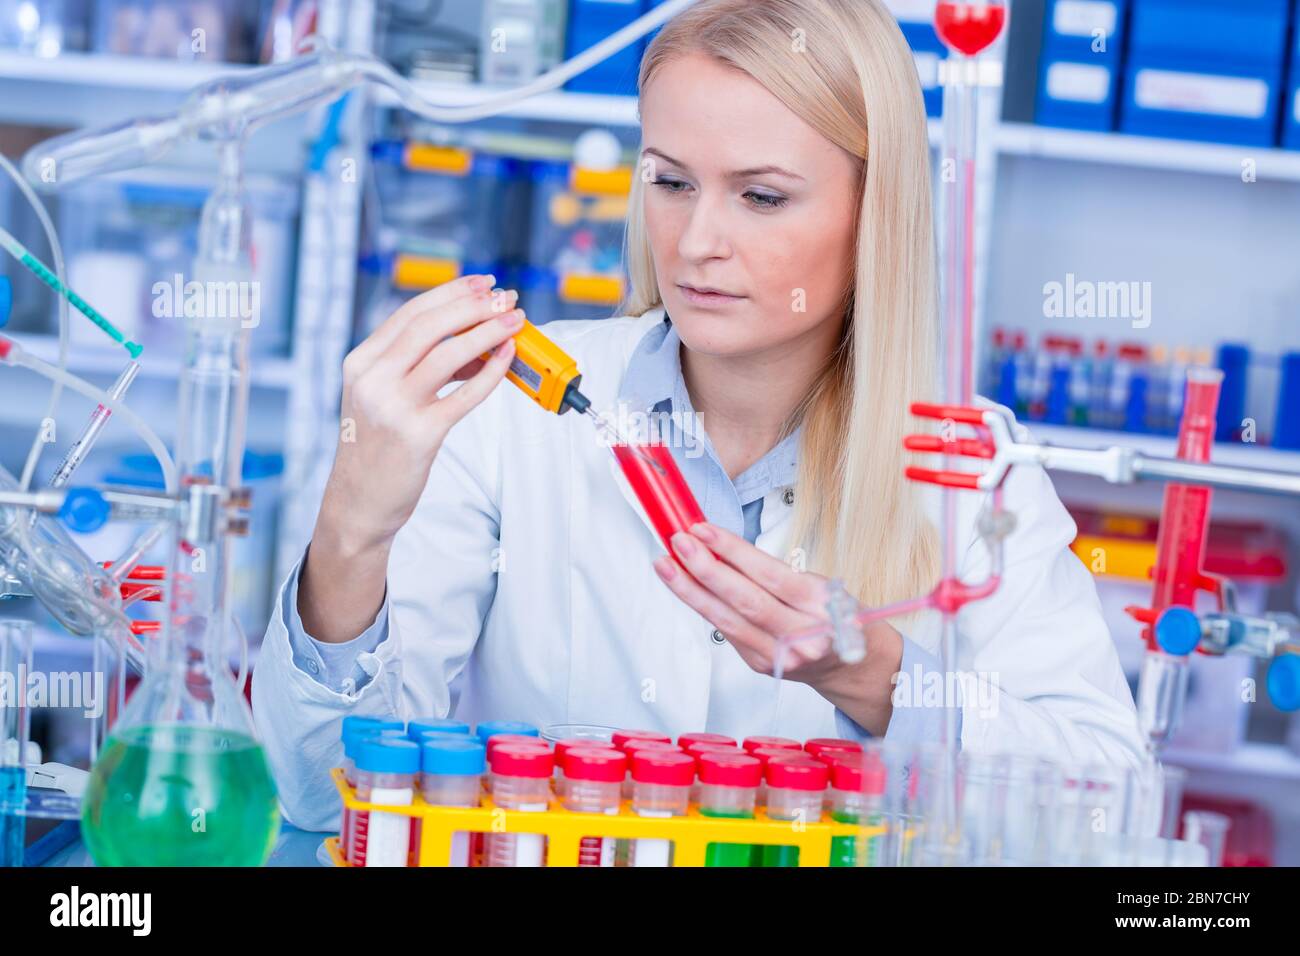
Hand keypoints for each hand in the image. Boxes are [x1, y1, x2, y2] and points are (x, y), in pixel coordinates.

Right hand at [300, 274, 521, 642]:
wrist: (358, 504)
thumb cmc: (375, 449)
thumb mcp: (381, 398)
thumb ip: (415, 367)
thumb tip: (474, 339)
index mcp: (361, 363)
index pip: (411, 313)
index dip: (451, 294)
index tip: (482, 283)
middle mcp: (372, 379)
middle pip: (431, 326)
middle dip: (474, 306)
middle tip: (506, 299)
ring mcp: (394, 407)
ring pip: (449, 354)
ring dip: (488, 333)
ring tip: (516, 323)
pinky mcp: (419, 434)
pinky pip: (465, 395)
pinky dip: (491, 372)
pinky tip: (508, 358)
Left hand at [652, 522, 901, 734]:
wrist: (854, 665)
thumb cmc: (838, 615)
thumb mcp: (825, 585)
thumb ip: (776, 573)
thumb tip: (721, 546)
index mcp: (823, 606)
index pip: (770, 575)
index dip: (733, 551)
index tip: (704, 530)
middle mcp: (803, 636)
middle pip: (745, 601)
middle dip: (705, 570)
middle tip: (679, 543)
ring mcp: (780, 655)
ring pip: (728, 620)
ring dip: (691, 590)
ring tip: (666, 565)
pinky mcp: (762, 666)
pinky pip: (728, 631)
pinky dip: (705, 606)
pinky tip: (685, 587)